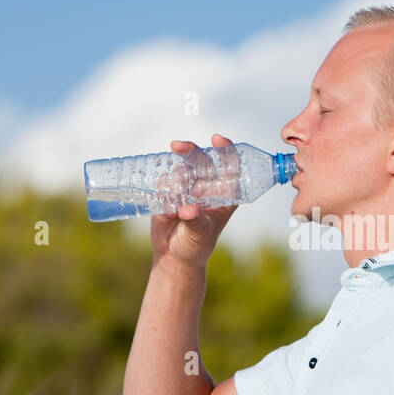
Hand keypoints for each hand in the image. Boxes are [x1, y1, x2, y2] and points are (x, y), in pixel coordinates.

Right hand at [150, 134, 238, 265]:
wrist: (174, 255)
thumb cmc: (196, 246)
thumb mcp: (199, 235)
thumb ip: (195, 221)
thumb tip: (188, 210)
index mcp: (225, 195)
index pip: (230, 167)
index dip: (226, 150)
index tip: (217, 139)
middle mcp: (208, 187)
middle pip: (203, 160)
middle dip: (191, 150)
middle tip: (178, 146)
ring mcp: (188, 187)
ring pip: (181, 168)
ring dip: (175, 178)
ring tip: (174, 202)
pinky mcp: (170, 190)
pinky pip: (164, 180)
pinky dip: (163, 188)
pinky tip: (165, 207)